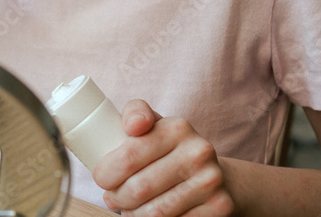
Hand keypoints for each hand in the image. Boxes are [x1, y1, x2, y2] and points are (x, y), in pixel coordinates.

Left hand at [93, 100, 234, 215]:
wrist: (215, 175)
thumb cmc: (171, 149)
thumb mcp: (154, 124)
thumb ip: (136, 113)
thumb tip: (133, 124)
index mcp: (177, 128)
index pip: (129, 156)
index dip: (106, 173)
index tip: (101, 179)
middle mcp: (198, 153)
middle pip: (138, 189)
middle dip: (116, 197)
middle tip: (111, 197)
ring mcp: (211, 182)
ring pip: (155, 213)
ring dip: (132, 214)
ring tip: (126, 208)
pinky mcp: (220, 208)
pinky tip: (148, 215)